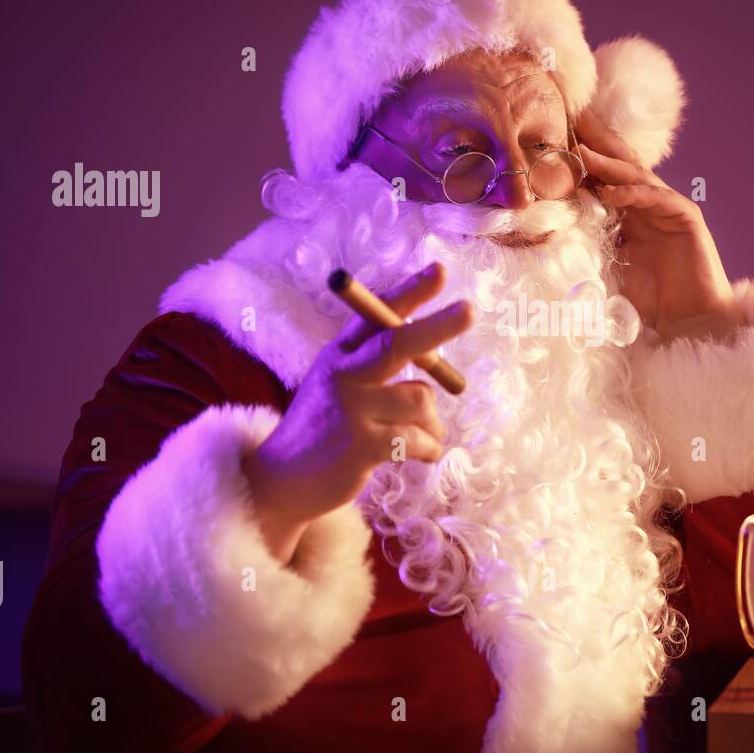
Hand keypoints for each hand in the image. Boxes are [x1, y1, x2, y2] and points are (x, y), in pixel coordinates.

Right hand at [242, 263, 472, 563]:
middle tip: (470, 310)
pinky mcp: (361, 445)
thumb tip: (436, 362)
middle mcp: (342, 375)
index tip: (440, 271)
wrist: (283, 480)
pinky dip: (429, 448)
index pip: (376, 315)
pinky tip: (419, 454)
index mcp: (339, 354)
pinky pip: (419, 439)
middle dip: (437, 326)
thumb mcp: (339, 386)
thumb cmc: (323, 429)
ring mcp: (351, 410)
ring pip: (421, 399)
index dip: (410, 292)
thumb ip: (376, 368)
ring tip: (420, 436)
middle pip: (397, 343)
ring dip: (432, 422)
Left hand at [573, 106, 744, 341]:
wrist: (689, 322)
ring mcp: (669, 208)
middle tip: (573, 116)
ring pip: (636, 177)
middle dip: (597, 142)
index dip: (583, 159)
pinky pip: (657, 198)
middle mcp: (649, 205)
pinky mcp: (687, 218)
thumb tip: (551, 234)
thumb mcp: (609, 267)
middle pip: (621, 165)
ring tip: (582, 151)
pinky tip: (611, 190)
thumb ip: (589, 244)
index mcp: (630, 214)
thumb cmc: (650, 302)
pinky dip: (634, 192)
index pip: (604, 178)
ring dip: (608, 163)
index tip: (555, 139)